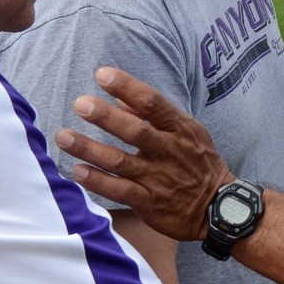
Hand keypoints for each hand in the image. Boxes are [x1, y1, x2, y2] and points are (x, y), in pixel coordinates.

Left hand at [59, 68, 235, 242]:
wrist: (218, 208)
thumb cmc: (199, 164)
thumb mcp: (188, 133)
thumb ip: (154, 116)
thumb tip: (120, 99)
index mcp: (180, 129)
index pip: (153, 103)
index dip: (127, 87)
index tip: (102, 74)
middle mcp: (169, 151)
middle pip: (135, 131)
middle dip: (106, 117)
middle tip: (80, 104)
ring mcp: (159, 178)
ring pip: (121, 162)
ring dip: (91, 149)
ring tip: (65, 137)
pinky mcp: (150, 203)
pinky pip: (121, 191)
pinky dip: (99, 181)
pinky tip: (79, 171)